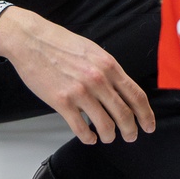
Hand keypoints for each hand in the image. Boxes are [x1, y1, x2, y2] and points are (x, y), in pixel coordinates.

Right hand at [0, 7, 155, 144]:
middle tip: (131, 136)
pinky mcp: (62, 102)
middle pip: (124, 114)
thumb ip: (107, 70)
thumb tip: (119, 90)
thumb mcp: (92, 51)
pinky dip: (88, 137)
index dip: (146, 114)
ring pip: (105, 125)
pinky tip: (89, 137)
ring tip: (107, 137)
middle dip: (131, 130)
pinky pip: (81, 128)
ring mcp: (80, 92)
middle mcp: (98, 79)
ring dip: (109, 136)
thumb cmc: (59, 43)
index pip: (136, 95)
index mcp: (108, 66)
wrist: (30, 40)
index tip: (149, 125)